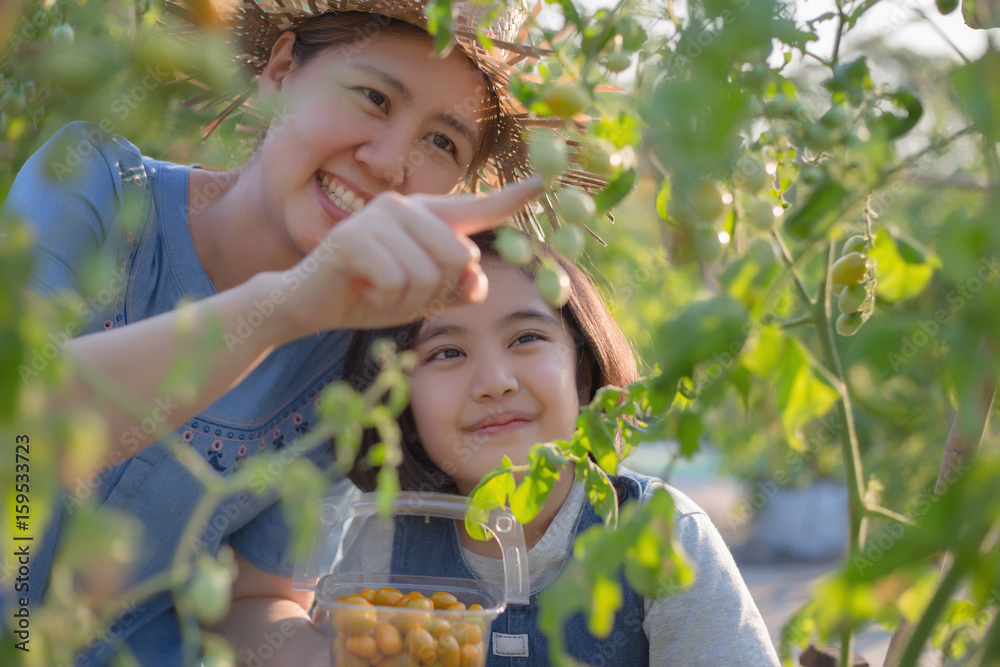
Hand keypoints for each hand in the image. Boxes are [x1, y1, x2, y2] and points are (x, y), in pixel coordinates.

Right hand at [281, 176, 542, 332]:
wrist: (308, 304)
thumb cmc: (368, 295)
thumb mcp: (421, 297)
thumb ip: (455, 287)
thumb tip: (478, 277)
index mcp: (424, 216)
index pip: (476, 208)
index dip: (511, 198)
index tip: (542, 183)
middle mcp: (403, 206)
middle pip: (460, 258)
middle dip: (434, 290)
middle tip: (397, 290)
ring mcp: (377, 217)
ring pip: (429, 274)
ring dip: (406, 298)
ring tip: (377, 288)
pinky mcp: (354, 238)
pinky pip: (398, 283)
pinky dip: (384, 300)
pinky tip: (361, 289)